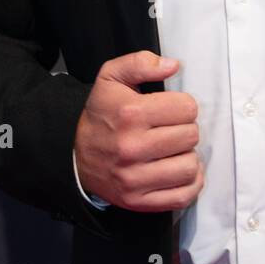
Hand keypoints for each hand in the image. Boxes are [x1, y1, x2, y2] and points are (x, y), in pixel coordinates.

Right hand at [73, 50, 204, 212]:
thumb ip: (141, 63)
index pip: (187, 108)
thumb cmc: (100, 115)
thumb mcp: (111, 78)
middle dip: (185, 129)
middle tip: (172, 130)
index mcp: (131, 114)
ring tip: (175, 151)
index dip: (183, 106)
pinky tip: (180, 171)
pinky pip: (182, 196)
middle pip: (191, 136)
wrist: (73, 154)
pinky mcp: (138, 201)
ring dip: (187, 156)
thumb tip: (173, 65)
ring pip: (189, 166)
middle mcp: (132, 147)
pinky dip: (189, 184)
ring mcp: (135, 178)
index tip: (172, 109)